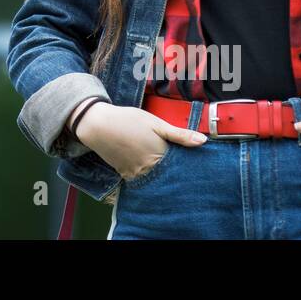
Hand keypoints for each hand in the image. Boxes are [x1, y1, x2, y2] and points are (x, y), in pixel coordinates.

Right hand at [75, 103, 207, 179]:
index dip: (187, 164)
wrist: (97, 124)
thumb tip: (203, 141)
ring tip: (163, 166)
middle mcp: (148, 168)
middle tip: (180, 166)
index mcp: (159, 155)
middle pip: (168, 175)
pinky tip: (147, 167)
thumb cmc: (128, 120)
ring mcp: (136, 173)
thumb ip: (179, 134)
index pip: (180, 166)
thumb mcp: (155, 123)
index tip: (193, 162)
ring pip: (155, 179)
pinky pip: (140, 179)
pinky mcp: (125, 174)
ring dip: (160, 175)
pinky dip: (146, 175)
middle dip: (175, 172)